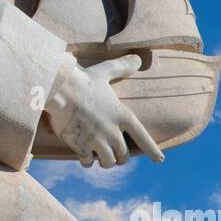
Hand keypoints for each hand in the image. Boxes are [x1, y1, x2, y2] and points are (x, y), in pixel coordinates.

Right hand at [45, 54, 163, 168]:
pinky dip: (86, 160)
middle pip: (124, 156)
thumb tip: (138, 58)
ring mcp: (98, 141)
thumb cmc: (83, 80)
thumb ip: (122, 67)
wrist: (60, 89)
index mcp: (123, 115)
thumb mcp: (105, 71)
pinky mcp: (82, 146)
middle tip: (113, 153)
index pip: (143, 137)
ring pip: (108, 162)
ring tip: (98, 155)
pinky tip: (83, 154)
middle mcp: (114, 131)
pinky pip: (88, 162)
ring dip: (104, 160)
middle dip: (119, 156)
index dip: (151, 150)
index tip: (159, 160)